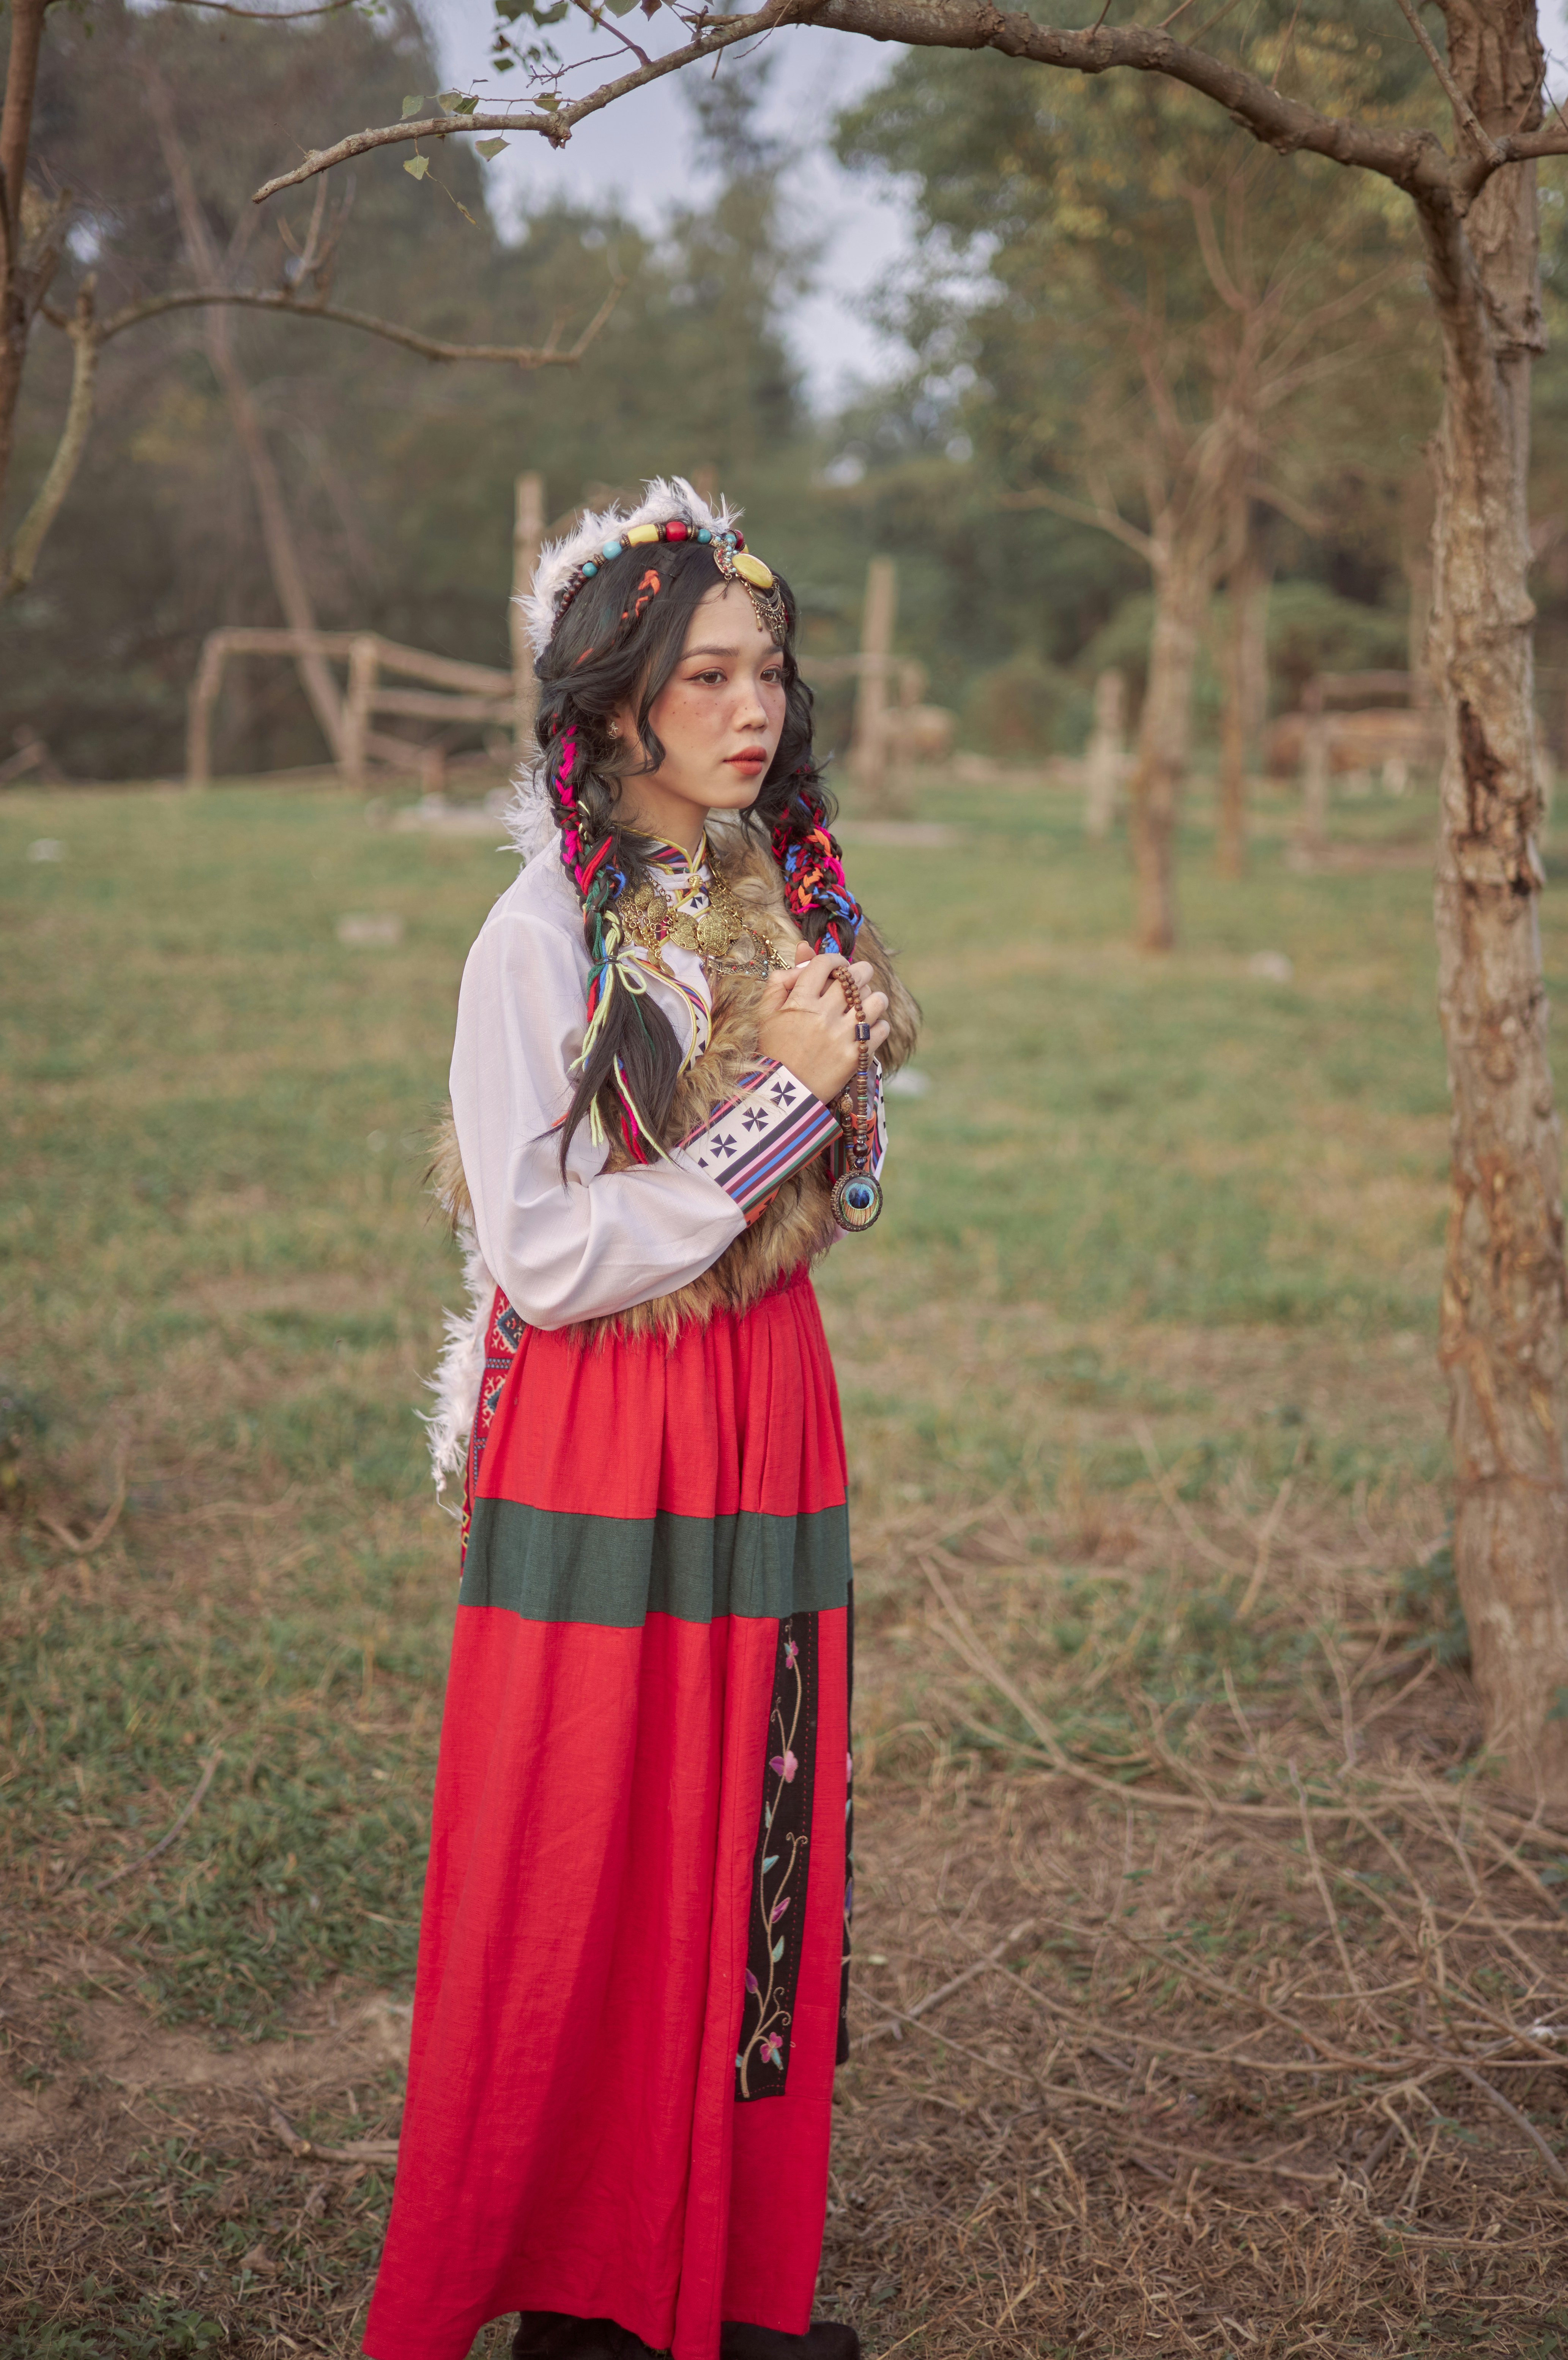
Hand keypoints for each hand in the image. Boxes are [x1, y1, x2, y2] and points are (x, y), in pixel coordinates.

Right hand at [755, 946, 890, 1104]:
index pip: (826, 963)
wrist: (781, 1095)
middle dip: (860, 973)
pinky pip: (882, 1029)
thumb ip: (783, 978)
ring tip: (867, 1004)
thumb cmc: (772, 1050)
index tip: (838, 966)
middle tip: (858, 978)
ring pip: (876, 1000)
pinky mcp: (857, 1056)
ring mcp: (842, 1036)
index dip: (836, 960)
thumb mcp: (767, 1012)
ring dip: (873, 998)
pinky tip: (867, 1029)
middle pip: (856, 977)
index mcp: (800, 1002)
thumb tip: (804, 949)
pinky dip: (878, 1026)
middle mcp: (824, 1015)